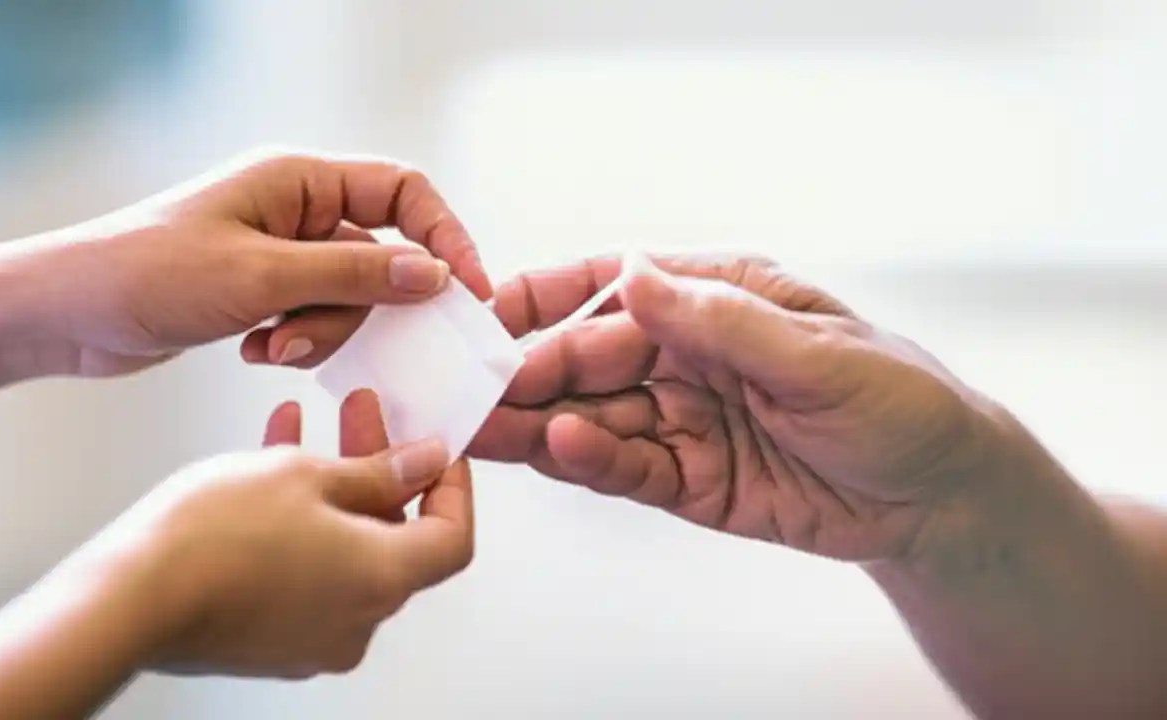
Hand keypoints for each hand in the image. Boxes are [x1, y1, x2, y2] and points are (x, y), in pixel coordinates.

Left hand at [21, 149, 490, 375]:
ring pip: (347, 298)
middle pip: (378, 257)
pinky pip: (313, 319)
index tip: (468, 292)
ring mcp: (281, 253)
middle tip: (316, 339)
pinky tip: (255, 352)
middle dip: (357, 309)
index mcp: (299, 180)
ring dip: (320, 333)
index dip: (445, 236)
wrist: (67, 312)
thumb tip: (434, 275)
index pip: (403, 193)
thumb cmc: (150, 274)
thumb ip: (353, 277)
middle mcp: (296, 210)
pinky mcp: (263, 292)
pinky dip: (296, 341)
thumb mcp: (261, 277)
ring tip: (271, 350)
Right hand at [90, 393, 473, 677]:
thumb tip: (423, 463)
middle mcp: (356, 619)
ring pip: (341, 545)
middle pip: (392, 536)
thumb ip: (377, 470)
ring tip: (309, 424)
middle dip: (378, 467)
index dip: (452, 488)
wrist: (127, 598)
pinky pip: (301, 566)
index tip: (436, 449)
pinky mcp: (266, 636)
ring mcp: (310, 634)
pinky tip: (269, 459)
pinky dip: (297, 517)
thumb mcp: (305, 475)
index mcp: (383, 580)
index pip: (451, 538)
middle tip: (363, 412)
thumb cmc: (214, 537)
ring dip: (331, 484)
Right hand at [473, 254, 1001, 561]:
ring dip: (538, 420)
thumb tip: (636, 275)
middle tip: (474, 388)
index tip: (490, 308)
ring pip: (595, 414)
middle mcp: (690, 354)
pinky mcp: (689, 479)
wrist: (940, 499)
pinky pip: (627, 466)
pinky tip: (557, 451)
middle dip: (530, 369)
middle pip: (590, 355)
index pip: (616, 286)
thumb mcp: (817, 356)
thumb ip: (721, 322)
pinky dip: (589, 461)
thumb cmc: (898, 401)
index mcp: (717, 299)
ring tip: (486, 428)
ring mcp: (685, 418)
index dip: (548, 293)